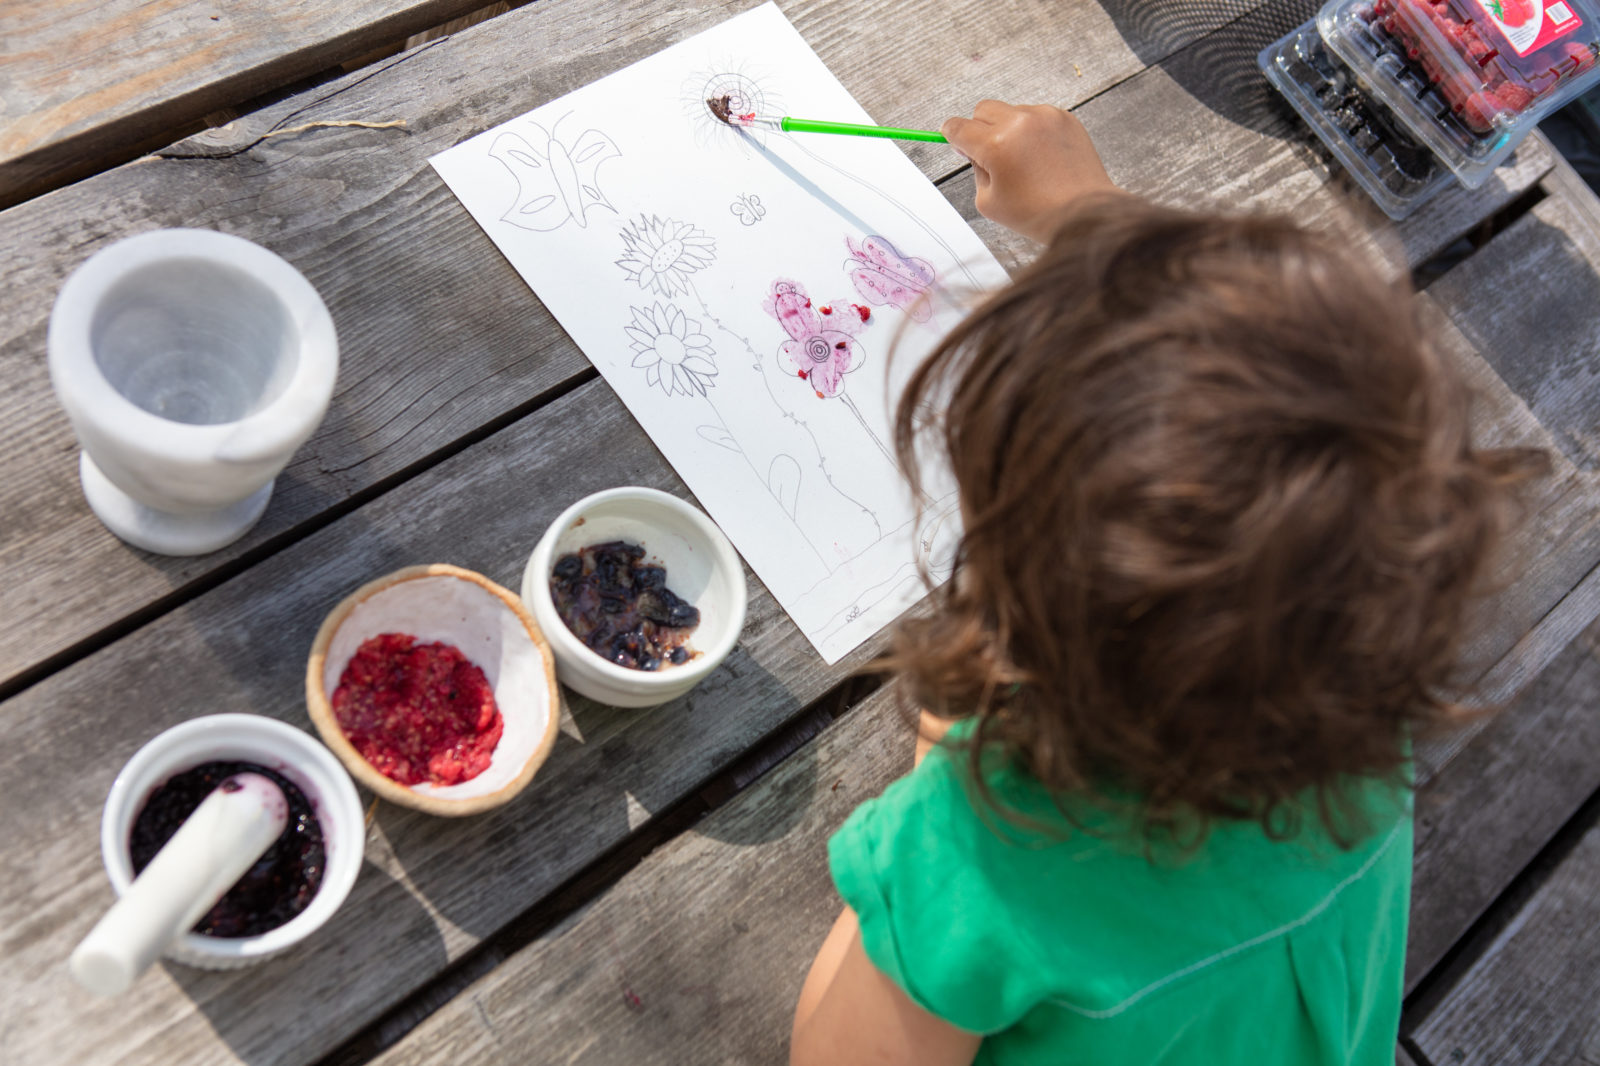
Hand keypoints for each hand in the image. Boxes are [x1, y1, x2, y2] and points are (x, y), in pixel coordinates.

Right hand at [940, 100, 1117, 242]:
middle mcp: (1020, 123)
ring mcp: (1045, 117)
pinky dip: (1033, 131)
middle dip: (980, 129)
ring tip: (1023, 161)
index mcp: (996, 144)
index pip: (958, 127)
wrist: (1085, 214)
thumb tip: (972, 149)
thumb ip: (975, 169)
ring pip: (1011, 111)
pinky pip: (1037, 116)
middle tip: (989, 154)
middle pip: (982, 110)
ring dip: (1008, 129)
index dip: (952, 135)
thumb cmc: (1038, 214)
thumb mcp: (988, 201)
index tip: (954, 139)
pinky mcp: (1065, 118)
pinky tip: (1041, 157)